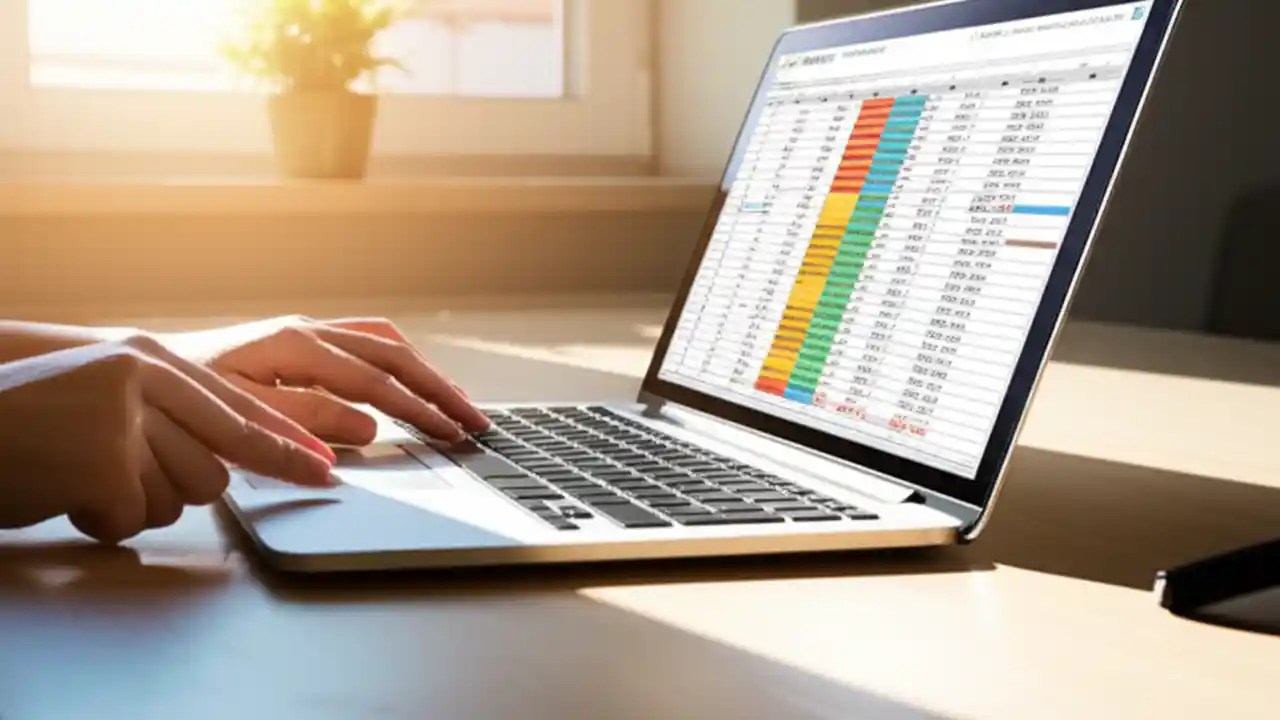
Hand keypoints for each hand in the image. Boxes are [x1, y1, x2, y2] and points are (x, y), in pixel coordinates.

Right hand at [0, 338, 335, 542]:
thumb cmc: (17, 409)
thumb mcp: (98, 391)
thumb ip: (163, 412)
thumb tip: (224, 459)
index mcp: (149, 360)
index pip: (240, 408)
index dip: (288, 444)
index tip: (326, 467)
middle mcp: (146, 382)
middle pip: (216, 465)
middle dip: (177, 485)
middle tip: (114, 474)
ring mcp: (125, 420)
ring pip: (181, 496)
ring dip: (132, 502)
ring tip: (78, 473)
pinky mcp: (102, 463)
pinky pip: (129, 518)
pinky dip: (95, 519)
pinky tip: (59, 490)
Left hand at [163, 316, 488, 445]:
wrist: (140, 371)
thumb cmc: (180, 398)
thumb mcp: (238, 416)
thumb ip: (304, 421)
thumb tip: (368, 430)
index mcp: (296, 345)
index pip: (377, 381)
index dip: (420, 408)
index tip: (453, 433)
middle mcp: (308, 332)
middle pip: (394, 356)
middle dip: (439, 390)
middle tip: (476, 423)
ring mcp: (307, 334)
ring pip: (386, 347)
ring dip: (425, 375)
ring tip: (457, 404)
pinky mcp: (302, 345)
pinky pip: (367, 347)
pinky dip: (399, 366)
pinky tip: (412, 383)